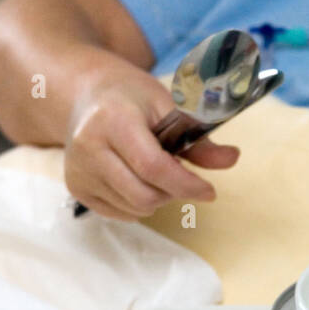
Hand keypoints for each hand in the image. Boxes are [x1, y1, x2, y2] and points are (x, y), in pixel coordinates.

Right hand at [63, 65, 239, 219]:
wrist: (87, 95)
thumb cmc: (131, 98)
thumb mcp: (168, 107)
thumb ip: (199, 139)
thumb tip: (232, 159)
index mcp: (112, 119)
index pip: (153, 167)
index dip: (186, 185)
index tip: (209, 191)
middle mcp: (88, 147)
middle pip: (144, 195)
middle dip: (173, 192)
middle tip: (179, 174)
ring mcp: (78, 170)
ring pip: (134, 208)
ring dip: (157, 198)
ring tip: (154, 172)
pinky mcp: (76, 187)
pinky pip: (120, 213)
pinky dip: (138, 204)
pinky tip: (136, 178)